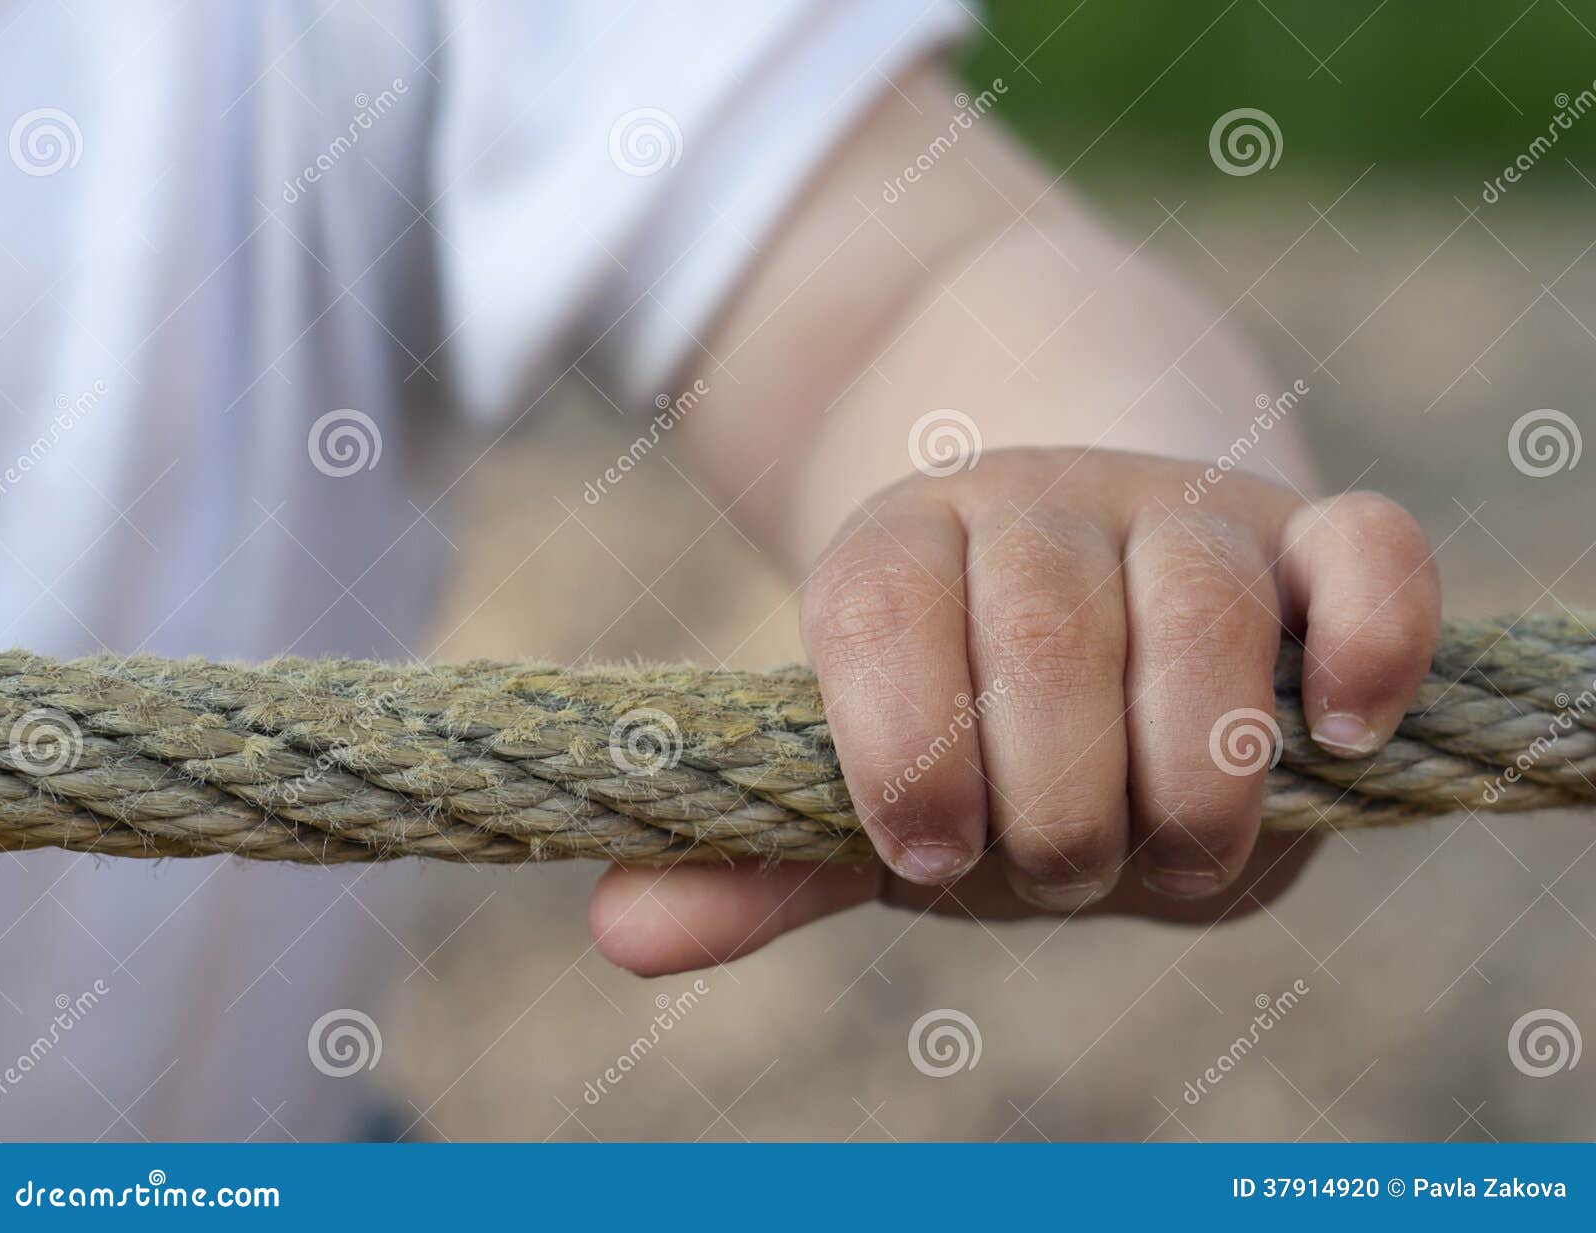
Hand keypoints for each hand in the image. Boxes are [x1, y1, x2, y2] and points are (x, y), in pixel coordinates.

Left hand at [589, 449, 1439, 974]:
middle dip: (1057, 804)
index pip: (878, 614)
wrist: (1098, 578)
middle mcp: (1039, 506)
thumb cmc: (973, 721)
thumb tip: (621, 937)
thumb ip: (765, 861)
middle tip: (1059, 867)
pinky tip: (1333, 734)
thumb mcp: (865, 786)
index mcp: (902, 548)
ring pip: (1202, 605)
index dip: (901, 749)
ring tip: (1179, 848)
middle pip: (1043, 632)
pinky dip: (1364, 643)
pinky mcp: (1312, 530)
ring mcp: (1184, 510)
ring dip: (1194, 773)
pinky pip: (1369, 550)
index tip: (928, 849)